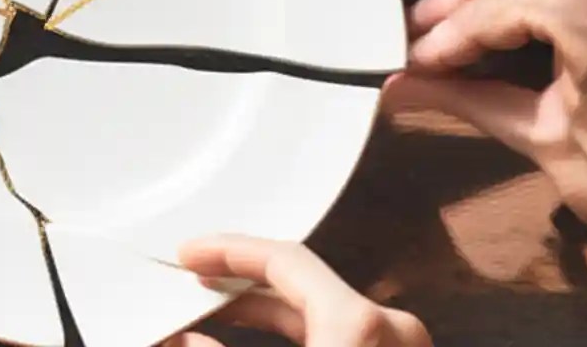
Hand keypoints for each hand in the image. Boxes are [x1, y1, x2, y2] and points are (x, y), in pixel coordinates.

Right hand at [164, 235, 430, 346]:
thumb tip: (185, 341)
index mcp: (358, 324)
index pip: (284, 258)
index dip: (229, 250)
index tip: (192, 254)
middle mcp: (389, 328)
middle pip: (300, 282)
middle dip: (241, 281)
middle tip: (198, 280)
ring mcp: (401, 345)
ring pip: (319, 310)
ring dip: (265, 309)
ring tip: (218, 310)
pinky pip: (338, 333)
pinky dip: (295, 331)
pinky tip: (258, 336)